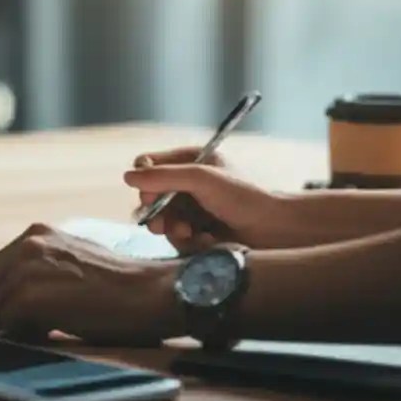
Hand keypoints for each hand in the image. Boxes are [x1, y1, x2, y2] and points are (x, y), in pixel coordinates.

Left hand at [0, 223, 181, 345]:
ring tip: (53, 325)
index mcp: (38, 234)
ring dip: (17, 323)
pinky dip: (26, 334)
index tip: (29, 308)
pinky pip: (7, 324)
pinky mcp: (30, 295)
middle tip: (38, 320)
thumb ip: (41, 269)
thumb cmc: (121, 286)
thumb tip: (13, 296)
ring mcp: (27, 267)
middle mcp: (29, 244)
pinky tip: (55, 331)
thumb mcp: (73, 261)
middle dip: (5, 307)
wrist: (152, 293)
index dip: (8, 294)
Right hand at [124, 147, 286, 252]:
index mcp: (190, 160)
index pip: (149, 165)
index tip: (151, 195)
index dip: (145, 180)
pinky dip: (186, 241)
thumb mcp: (202, 178)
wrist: (273, 229)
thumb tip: (127, 176)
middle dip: (155, 211)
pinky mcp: (196, 232)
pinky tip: (205, 240)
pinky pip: (174, 237)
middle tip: (160, 223)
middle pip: (149, 196)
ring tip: (188, 233)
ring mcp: (191, 208)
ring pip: (160, 219)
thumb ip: (164, 176)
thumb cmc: (243, 196)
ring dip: (170, 229)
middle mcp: (188, 183)